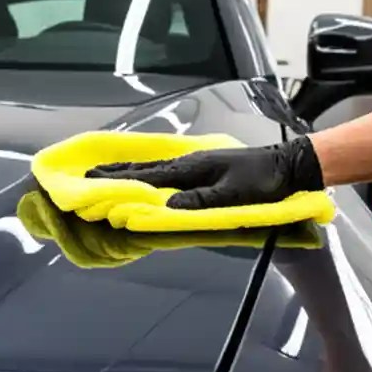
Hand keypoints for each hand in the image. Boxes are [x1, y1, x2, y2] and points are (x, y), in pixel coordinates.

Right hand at [85, 136, 324, 208]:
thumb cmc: (263, 182)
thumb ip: (200, 201)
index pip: (146, 177)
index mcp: (190, 169)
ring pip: (150, 167)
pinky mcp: (200, 167)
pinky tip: (140, 174)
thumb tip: (167, 207)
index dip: (117, 182)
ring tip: (102, 173)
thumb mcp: (234, 195)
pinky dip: (143, 171)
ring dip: (125, 170)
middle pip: (142, 168)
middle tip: (85, 176)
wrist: (287, 165)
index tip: (90, 183)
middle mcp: (186, 163)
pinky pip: (163, 170)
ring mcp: (192, 163)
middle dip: (112, 173)